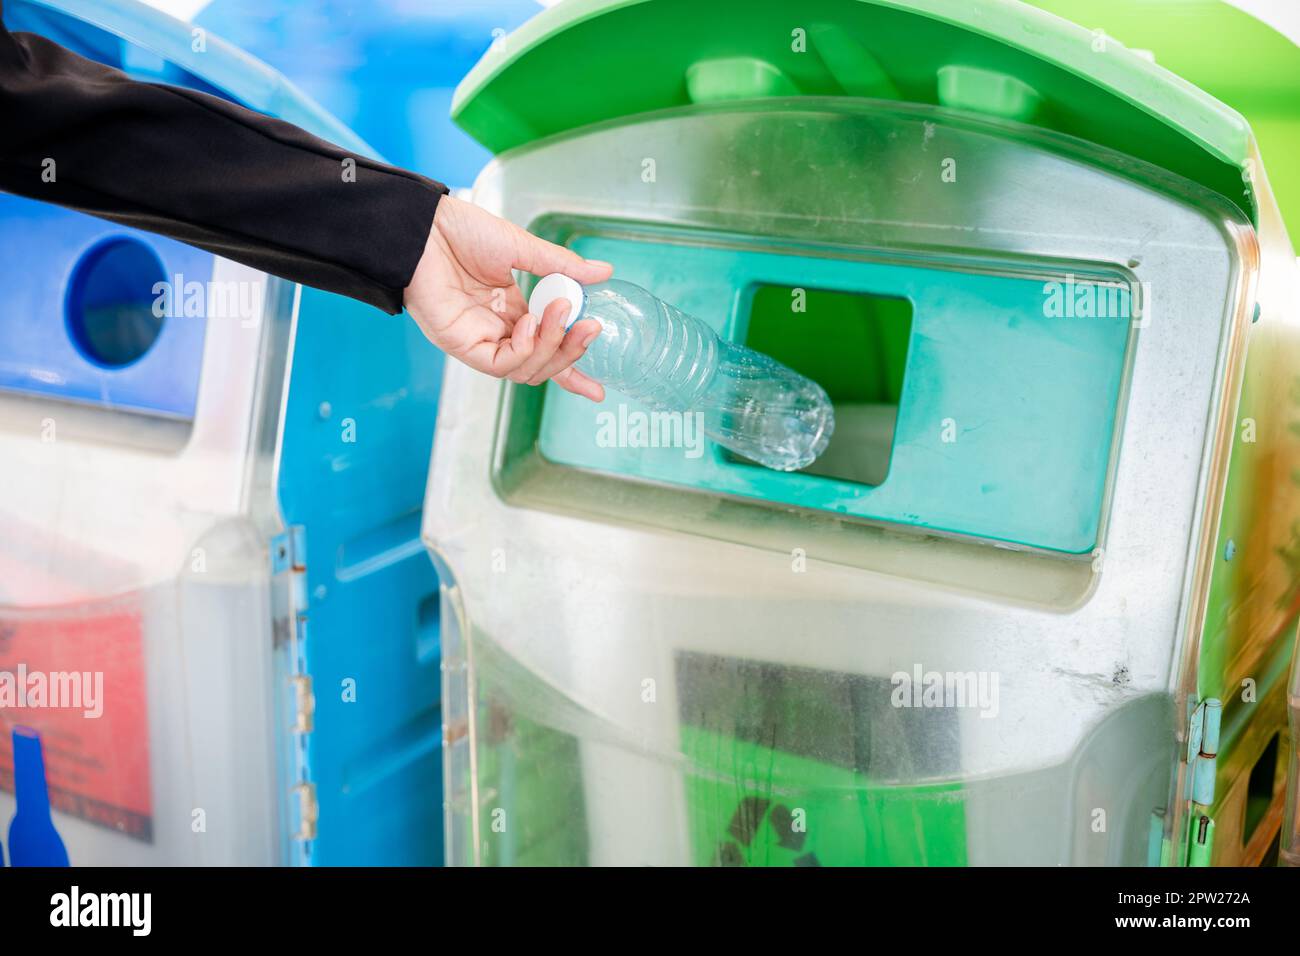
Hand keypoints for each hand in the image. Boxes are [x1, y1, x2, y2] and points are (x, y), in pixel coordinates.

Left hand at [403, 194, 611, 400]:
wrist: (426, 225)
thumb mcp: (523, 248)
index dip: (572, 368)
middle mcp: (498, 331)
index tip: (599, 389)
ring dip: (550, 346)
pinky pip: (500, 364)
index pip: (547, 350)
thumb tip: (603, 272)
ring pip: (524, 370)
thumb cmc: (463, 232)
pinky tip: (528, 323)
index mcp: (513, 312)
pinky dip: (522, 349)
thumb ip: (562, 267)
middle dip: (570, 351)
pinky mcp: (461, 344)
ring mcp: (479, 340)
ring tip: (559, 312)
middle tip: (589, 326)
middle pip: (541, 364)